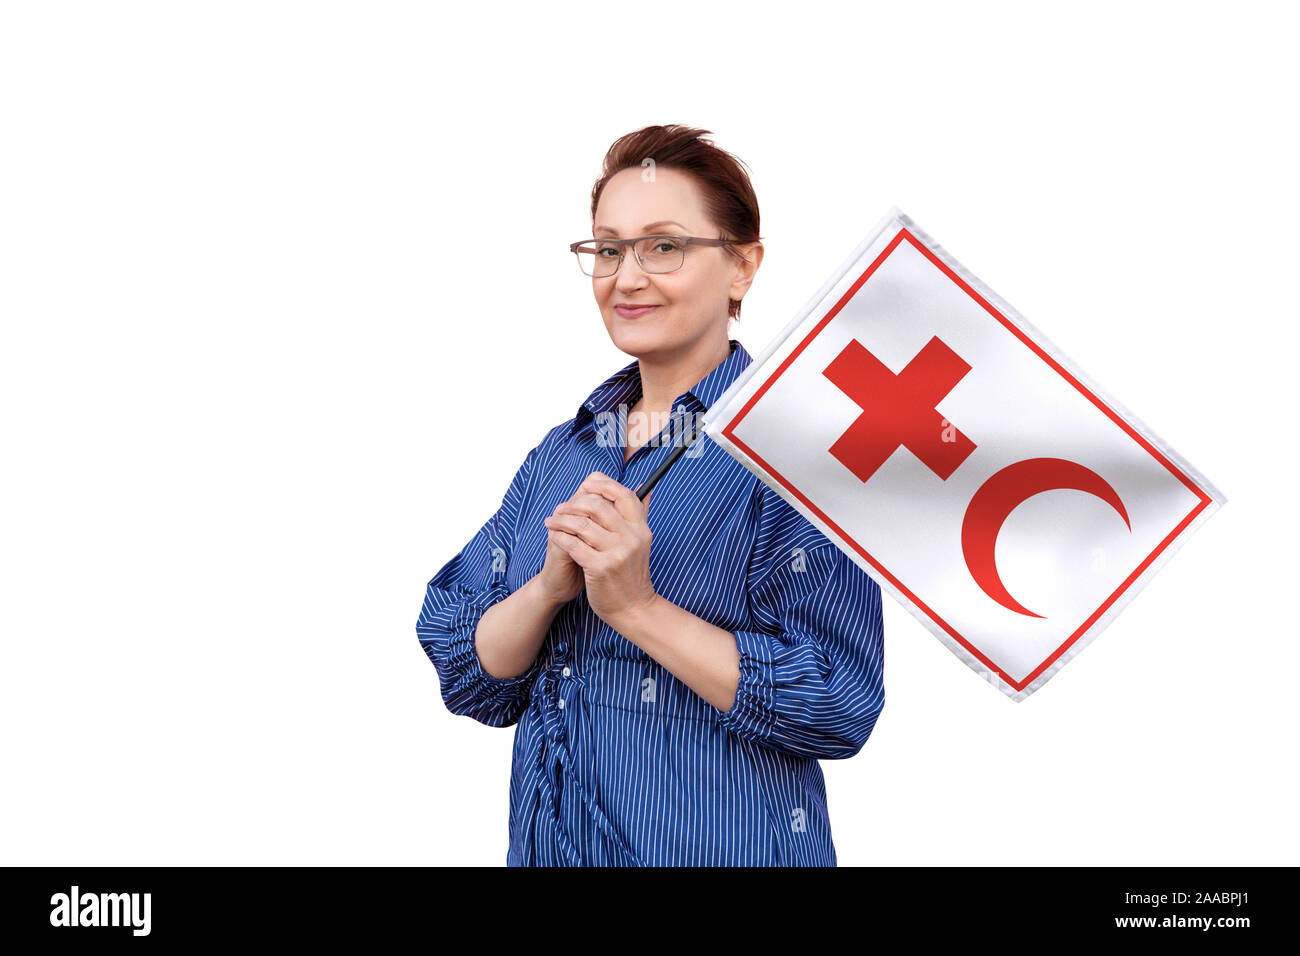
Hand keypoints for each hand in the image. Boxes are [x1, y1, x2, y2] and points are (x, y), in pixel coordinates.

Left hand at [543, 471, 656, 624]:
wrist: (633, 608)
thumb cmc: (631, 574)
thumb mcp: (641, 542)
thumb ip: (641, 514)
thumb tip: (645, 487)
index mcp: (641, 528)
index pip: (624, 495)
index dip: (604, 484)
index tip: (586, 484)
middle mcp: (631, 537)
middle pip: (599, 505)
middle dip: (575, 503)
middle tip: (561, 508)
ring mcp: (616, 553)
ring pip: (582, 524)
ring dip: (562, 520)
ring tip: (552, 522)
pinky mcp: (600, 567)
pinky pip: (574, 545)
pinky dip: (560, 537)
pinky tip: (553, 536)